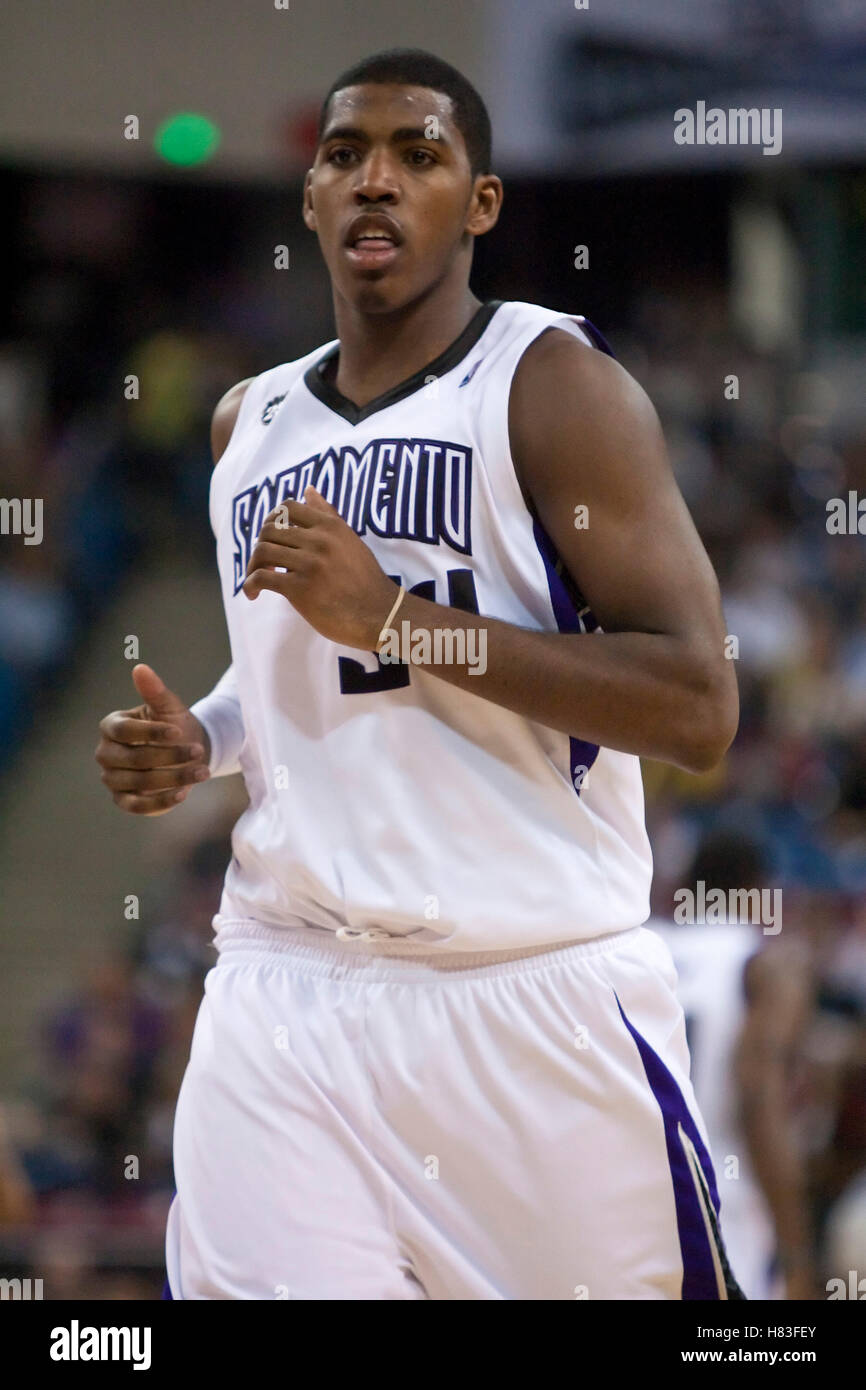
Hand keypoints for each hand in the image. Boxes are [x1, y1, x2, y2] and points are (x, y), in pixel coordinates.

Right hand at [94, 664, 210, 815]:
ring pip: (139, 783)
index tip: (179, 730)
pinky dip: (160, 802)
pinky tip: (183, 794)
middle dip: (169, 757)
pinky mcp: (124, 800)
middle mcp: (106, 753)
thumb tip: (140, 668)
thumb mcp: (169, 706)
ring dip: (173, 779)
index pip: (123, 731)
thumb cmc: (174, 724)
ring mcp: (112, 779)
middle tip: (199, 752)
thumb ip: (155, 691)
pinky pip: (138, 806)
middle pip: (133, 759)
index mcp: (110, 726)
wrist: (185, 750)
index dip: (151, 732)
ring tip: (202, 772)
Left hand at [242, 485, 399, 649]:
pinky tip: (253, 594)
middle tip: (264, 562)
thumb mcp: (350, 540)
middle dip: (261, 544)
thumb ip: (328, 515)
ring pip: (262, 551)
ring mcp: (309, 564)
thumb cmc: (365, 580)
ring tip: (258, 578)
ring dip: (253, 565)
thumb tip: (309, 489)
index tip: (273, 538)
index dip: (272, 520)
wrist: (380, 614)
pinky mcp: (300, 589)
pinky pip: (262, 578)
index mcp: (330, 527)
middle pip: (269, 529)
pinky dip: (250, 585)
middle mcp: (319, 540)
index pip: (287, 508)